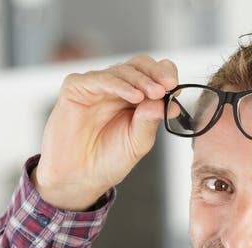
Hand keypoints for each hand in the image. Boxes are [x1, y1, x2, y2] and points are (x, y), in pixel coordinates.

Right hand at [33, 55, 178, 209]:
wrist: (80, 178)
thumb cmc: (107, 161)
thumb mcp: (138, 143)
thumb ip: (151, 121)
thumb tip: (172, 104)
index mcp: (133, 98)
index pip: (153, 75)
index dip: (165, 76)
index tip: (175, 88)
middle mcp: (115, 88)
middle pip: (139, 66)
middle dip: (156, 74)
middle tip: (168, 86)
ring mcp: (96, 86)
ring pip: (122, 70)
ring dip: (141, 81)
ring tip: (154, 93)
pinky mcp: (76, 87)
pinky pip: (101, 79)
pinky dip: (120, 85)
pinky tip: (135, 96)